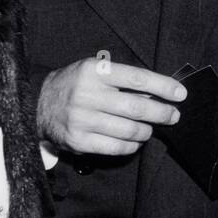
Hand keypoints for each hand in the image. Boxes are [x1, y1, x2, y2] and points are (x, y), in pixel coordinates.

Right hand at [37, 58, 184, 155]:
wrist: (37, 104)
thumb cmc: (76, 84)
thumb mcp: (95, 70)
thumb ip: (123, 80)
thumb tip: (160, 94)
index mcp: (95, 71)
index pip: (137, 78)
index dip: (163, 87)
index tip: (180, 94)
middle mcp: (87, 94)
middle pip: (136, 107)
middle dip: (162, 113)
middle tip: (173, 116)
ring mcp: (81, 119)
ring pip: (129, 130)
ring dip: (147, 131)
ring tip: (150, 129)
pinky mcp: (78, 141)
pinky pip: (115, 147)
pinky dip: (132, 145)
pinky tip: (135, 140)